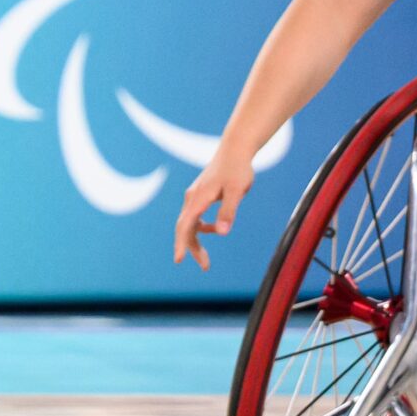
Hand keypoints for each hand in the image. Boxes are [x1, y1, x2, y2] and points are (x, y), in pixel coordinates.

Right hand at [174, 151, 254, 269]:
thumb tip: (222, 233)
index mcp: (198, 198)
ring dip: (196, 241)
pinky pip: (196, 217)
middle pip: (185, 228)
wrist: (236, 148)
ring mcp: (195, 196)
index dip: (181, 244)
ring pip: (189, 224)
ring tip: (206, 260)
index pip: (185, 226)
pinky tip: (216, 229)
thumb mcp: (236, 191)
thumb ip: (228, 211)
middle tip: (206, 267)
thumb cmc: (237, 169)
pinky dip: (202, 227)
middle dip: (192, 249)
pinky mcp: (201, 194)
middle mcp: (192, 197)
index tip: (178, 260)